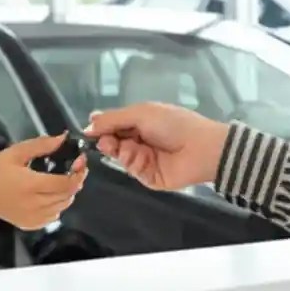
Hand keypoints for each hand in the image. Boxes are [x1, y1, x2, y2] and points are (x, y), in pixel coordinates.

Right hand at [0, 133, 86, 229]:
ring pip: (63, 206)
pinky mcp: (31, 225)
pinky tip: (50, 194)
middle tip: (75, 168)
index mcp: (31, 185)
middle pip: (68, 195)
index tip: (81, 161)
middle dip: (76, 181)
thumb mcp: (15, 153)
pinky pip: (54, 216)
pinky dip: (58, 205)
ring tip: (62, 179)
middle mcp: (35, 204)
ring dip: (68, 193)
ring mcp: (34, 217)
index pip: (66, 183)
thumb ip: (41, 145)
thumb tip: (63, 139)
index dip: (78, 172)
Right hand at [74, 102, 229, 191]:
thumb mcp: (142, 113)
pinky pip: (132, 170)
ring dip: (120, 151)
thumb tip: (88, 123)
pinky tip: (140, 156)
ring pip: (120, 157)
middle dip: (107, 141)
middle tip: (106, 141)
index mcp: (140, 123)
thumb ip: (114, 119)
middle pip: (113, 144)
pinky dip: (133, 163)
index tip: (89, 131)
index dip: (102, 129)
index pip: (113, 126)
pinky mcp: (149, 177)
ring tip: (129, 147)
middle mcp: (140, 141)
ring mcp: (145, 160)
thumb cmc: (173, 124)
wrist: (200, 148)